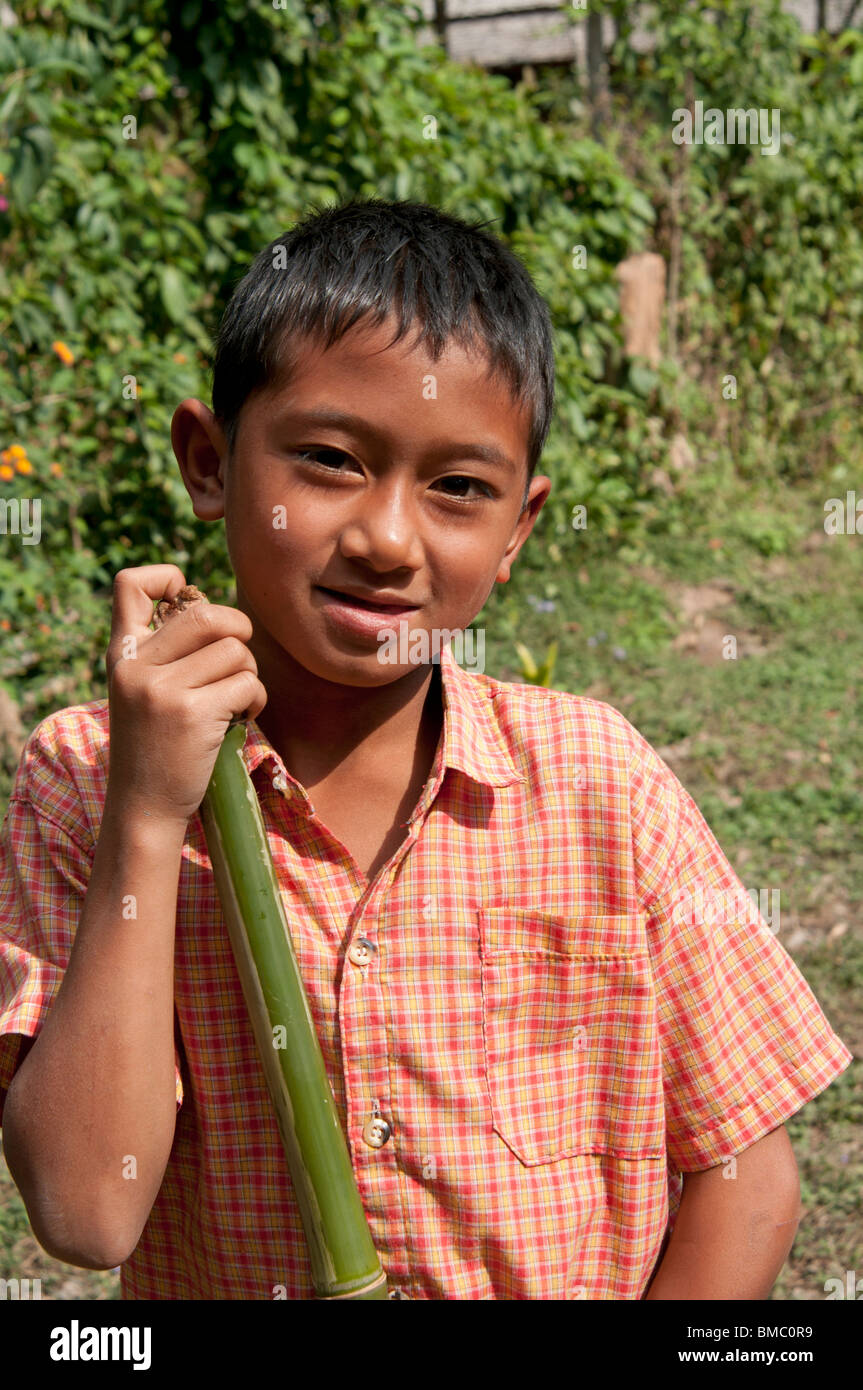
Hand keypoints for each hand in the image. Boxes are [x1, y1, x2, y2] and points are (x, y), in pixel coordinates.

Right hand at [104, 565, 266, 825]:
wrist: (144, 809)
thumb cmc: (155, 748)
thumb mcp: (142, 693)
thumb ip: (166, 653)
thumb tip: (221, 616)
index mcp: (121, 655)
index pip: (129, 584)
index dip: (167, 576)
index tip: (188, 598)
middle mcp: (135, 666)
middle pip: (206, 613)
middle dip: (238, 630)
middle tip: (238, 659)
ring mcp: (161, 690)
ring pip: (234, 650)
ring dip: (249, 672)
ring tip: (236, 700)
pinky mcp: (192, 714)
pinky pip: (247, 682)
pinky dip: (256, 699)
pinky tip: (243, 717)